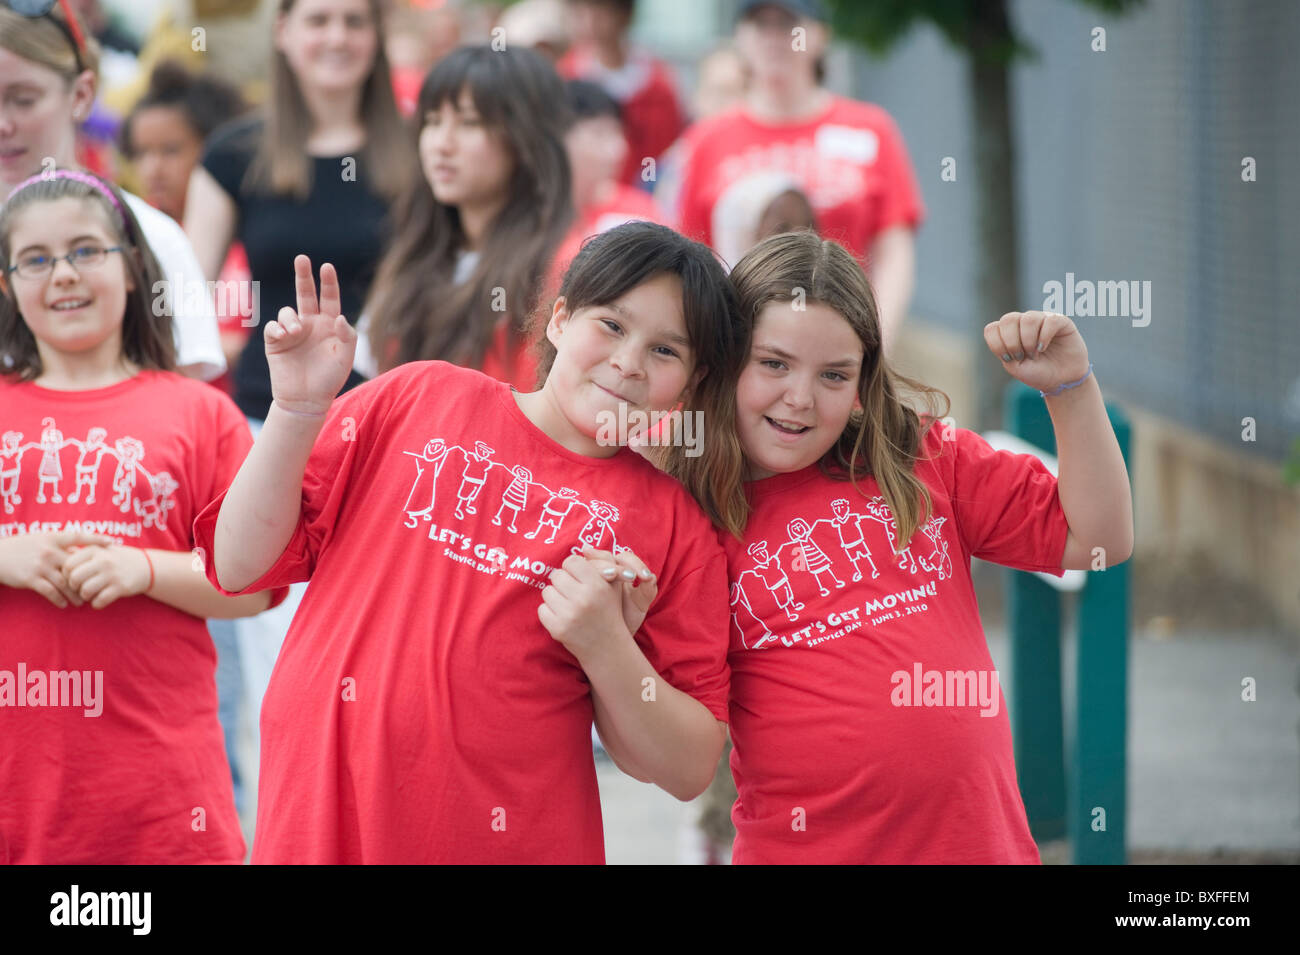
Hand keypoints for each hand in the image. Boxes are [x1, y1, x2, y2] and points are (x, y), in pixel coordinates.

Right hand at [0, 530, 115, 607]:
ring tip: (82, 602)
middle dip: (88, 578)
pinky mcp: (31, 579)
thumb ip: (58, 546)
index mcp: (52, 538)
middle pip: (76, 566)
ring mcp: (40, 565)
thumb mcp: (39, 540)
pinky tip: (64, 605)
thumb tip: (79, 554)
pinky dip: (59, 600)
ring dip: (75, 594)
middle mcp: (49, 551)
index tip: (112, 543)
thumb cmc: (20, 548)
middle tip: (98, 587)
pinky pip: (51, 592)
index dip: (96, 538)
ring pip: (65, 582)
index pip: (79, 536)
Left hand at [61, 545, 151, 609]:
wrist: (146, 566)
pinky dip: (96, 604)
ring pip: (85, 591)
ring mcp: (112, 574)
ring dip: (84, 597)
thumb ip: (79, 552)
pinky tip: (99, 600)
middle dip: (73, 587)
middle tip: (79, 588)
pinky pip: (99, 601)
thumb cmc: (116, 559)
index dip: (65, 575)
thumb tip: (54, 558)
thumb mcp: (99, 550)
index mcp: (94, 550)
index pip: (68, 565)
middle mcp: (103, 561)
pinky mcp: (121, 587)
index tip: (72, 578)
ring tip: (89, 594)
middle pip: (74, 579)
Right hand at [265, 255, 356, 415]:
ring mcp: (292, 332)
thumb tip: (340, 316)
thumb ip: (347, 336)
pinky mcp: (275, 342)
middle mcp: (310, 324)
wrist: (307, 400)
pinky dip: (277, 328)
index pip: (330, 299)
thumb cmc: (329, 379)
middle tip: (301, 258)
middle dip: (303, 276)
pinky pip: (273, 327)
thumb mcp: (345, 358)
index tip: (327, 266)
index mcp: (329, 325)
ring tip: (296, 331)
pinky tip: (284, 336)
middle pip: (305, 294)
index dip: (328, 283)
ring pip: (288, 311)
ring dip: (291, 317)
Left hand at [539, 550, 648, 662]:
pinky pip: (542, 609)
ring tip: (568, 605)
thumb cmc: (609, 611)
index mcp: (597, 585)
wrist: (607, 647)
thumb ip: (601, 563)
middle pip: (557, 575)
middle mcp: (583, 599)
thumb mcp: (613, 586)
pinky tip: (563, 617)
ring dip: (555, 597)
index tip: (577, 576)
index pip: (571, 562)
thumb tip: (582, 548)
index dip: (572, 568)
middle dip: (563, 583)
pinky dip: (550, 612)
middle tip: (572, 593)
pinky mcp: (557, 628)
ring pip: (547, 592)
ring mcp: (569, 614)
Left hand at [984, 311, 1090, 393]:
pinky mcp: (1059, 321)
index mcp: (1008, 332)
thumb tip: (1004, 332)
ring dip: (1028, 340)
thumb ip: (1003, 350)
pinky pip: (1049, 320)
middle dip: (1012, 342)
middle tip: (1021, 356)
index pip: (992, 329)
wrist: (1061, 380)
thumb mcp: (1014, 367)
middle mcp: (1023, 322)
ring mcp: (1041, 319)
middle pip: (1008, 319)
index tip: (1009, 359)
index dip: (997, 345)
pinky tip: (1043, 348)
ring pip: (1028, 318)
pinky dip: (1044, 337)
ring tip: (1034, 354)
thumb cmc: (1037, 372)